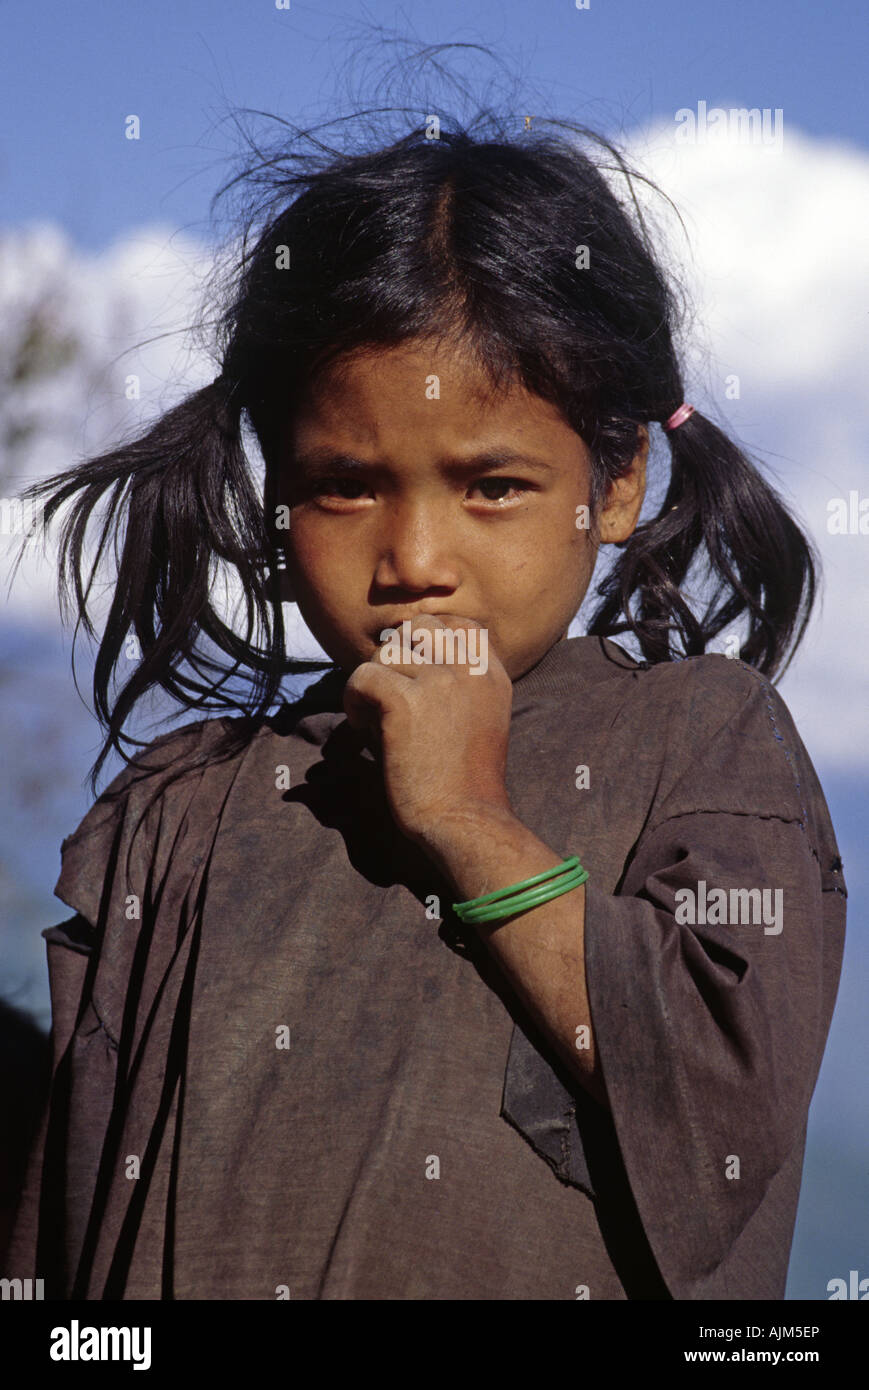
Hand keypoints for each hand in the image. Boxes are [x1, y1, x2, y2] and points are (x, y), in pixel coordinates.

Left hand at [342, 615, 514, 847]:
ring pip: (386, 652)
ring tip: (376, 719)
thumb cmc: (463, 781)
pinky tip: (364, 730)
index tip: (411, 672)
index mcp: (492, 674)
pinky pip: (362, 676)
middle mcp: (470, 669)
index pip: (457, 623)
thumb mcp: (479, 718)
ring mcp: (440, 681)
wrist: (464, 820)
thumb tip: (404, 650)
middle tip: (390, 696)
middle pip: (418, 627)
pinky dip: (354, 702)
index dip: (426, 638)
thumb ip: (456, 683)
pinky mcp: (406, 700)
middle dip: (397, 656)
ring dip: (375, 682)